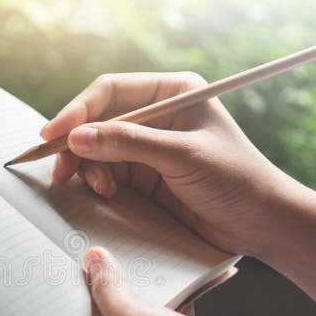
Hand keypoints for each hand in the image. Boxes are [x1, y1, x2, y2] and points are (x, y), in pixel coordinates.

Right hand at [42, 72, 296, 254]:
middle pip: (97, 121)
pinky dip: (98, 182)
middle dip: (77, 144)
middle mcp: (157, 115)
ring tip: (99, 189)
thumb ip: (128, 143)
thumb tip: (77, 137)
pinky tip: (106, 194)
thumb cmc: (235, 179)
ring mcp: (149, 146)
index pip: (110, 92)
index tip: (53, 135)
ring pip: (97, 149)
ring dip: (88, 168)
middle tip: (60, 170)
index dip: (77, 111)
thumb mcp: (181, 156)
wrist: (261, 224)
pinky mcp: (145, 176)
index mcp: (172, 93)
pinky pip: (107, 172)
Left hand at [84, 246, 315, 315]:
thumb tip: (91, 259)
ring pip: (141, 314)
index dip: (73, 291)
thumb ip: (108, 290)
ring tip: (143, 249)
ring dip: (147, 285)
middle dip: (110, 281)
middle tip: (105, 244)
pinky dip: (179, 295)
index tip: (71, 257)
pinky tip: (193, 271)